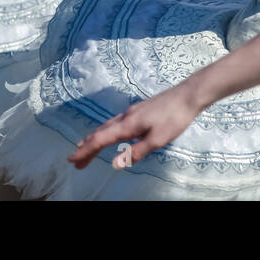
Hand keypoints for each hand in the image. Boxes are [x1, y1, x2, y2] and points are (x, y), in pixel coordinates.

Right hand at [67, 82, 203, 170]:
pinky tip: (111, 134)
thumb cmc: (174, 118)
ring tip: (86, 148)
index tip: (72, 160)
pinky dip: (106, 132)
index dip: (85, 151)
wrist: (188, 95)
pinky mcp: (139, 110)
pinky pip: (116, 123)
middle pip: (100, 133)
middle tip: (76, 161)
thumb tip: (114, 164)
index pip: (100, 140)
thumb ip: (135, 152)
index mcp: (127, 125)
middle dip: (87, 148)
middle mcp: (125, 117)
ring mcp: (132, 112)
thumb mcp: (157, 140)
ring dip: (95, 139)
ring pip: (107, 127)